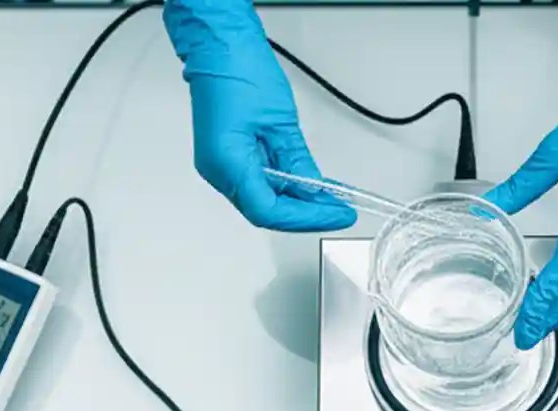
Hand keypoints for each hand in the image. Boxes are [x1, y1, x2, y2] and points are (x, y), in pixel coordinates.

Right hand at [164, 0, 354, 231]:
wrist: (219, 46)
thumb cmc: (240, 70)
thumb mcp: (281, 121)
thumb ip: (298, 162)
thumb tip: (315, 190)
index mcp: (227, 162)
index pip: (269, 211)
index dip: (307, 218)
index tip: (337, 214)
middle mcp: (218, 171)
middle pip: (265, 210)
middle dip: (305, 213)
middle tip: (339, 211)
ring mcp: (220, 166)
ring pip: (263, 199)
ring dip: (297, 202)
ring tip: (331, 200)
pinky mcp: (228, 158)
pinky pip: (258, 183)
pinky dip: (285, 187)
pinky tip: (308, 186)